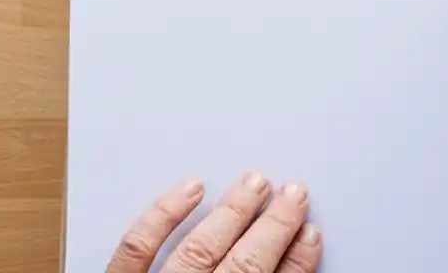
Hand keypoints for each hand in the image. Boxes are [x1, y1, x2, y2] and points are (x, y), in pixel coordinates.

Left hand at [107, 172, 321, 272]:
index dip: (296, 262)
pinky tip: (190, 189)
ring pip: (198, 250)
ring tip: (254, 182)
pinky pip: (136, 248)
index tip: (311, 234)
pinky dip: (163, 215)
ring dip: (231, 213)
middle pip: (242, 266)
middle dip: (273, 227)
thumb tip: (285, 261)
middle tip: (294, 193)